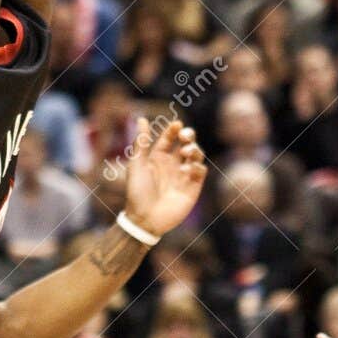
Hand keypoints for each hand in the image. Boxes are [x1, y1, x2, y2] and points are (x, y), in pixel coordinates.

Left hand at [124, 119, 206, 237]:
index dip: (174, 130)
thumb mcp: (137, 165)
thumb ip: (141, 142)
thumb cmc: (137, 192)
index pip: (169, 138)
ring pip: (195, 155)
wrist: (145, 219)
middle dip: (189, 136)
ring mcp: (183, 175)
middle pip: (186, 143)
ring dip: (194, 150)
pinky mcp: (192, 187)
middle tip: (186, 136)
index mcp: (158, 157)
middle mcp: (172, 164)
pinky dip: (197, 166)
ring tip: (186, 152)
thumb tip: (142, 118)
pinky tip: (189, 168)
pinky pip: (200, 171)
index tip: (177, 125)